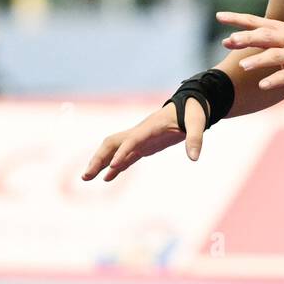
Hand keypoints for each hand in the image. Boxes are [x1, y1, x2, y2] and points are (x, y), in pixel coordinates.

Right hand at [82, 99, 206, 181]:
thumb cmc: (193, 111)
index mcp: (150, 127)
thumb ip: (195, 138)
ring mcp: (140, 139)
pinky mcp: (144, 145)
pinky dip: (115, 167)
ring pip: (113, 150)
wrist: (189, 105)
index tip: (113, 166)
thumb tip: (194, 158)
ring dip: (100, 163)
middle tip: (86, 175)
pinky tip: (107, 178)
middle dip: (98, 159)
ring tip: (86, 178)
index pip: (131, 140)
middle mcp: (140, 132)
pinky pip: (125, 157)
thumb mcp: (197, 122)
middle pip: (111, 144)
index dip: (122, 152)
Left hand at [218, 12, 283, 89]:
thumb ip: (263, 39)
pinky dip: (274, 80)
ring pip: (275, 55)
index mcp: (282, 30)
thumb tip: (234, 39)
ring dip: (259, 60)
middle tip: (228, 40)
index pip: (256, 22)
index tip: (219, 16)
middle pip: (264, 36)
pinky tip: (262, 86)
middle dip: (246, 37)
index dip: (238, 19)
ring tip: (243, 66)